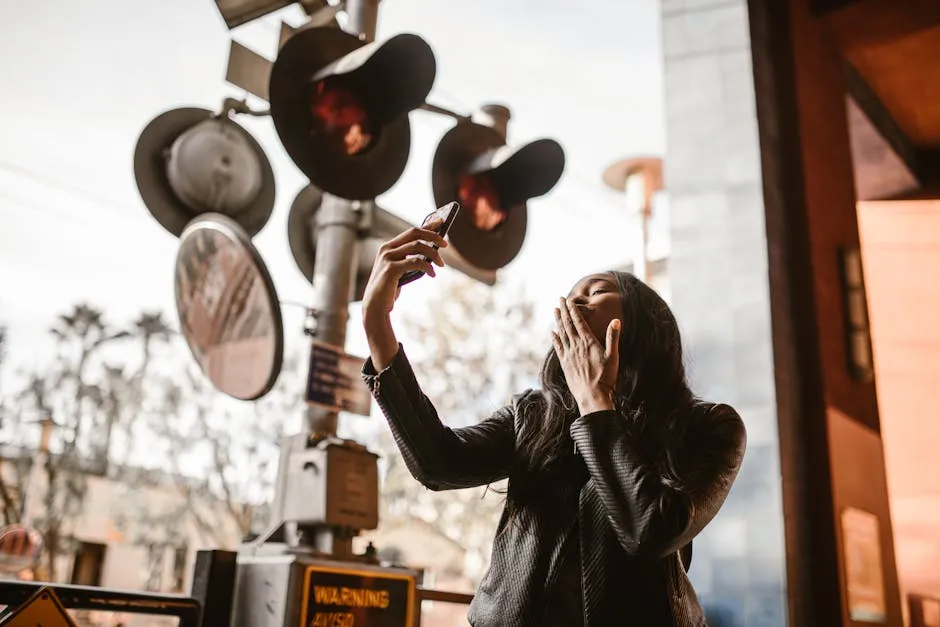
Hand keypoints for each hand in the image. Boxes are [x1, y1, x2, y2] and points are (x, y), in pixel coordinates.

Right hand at [361, 218, 447, 322]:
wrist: (375, 306)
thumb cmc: (389, 288)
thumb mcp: (399, 270)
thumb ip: (409, 259)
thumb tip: (432, 252)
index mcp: (388, 247)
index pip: (411, 231)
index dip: (427, 226)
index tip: (441, 222)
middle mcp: (386, 249)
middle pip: (414, 233)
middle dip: (432, 235)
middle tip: (445, 244)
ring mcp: (387, 258)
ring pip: (417, 246)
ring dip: (433, 254)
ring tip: (441, 264)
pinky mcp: (391, 269)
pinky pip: (416, 262)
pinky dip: (428, 267)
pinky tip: (432, 274)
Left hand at [551, 298, 620, 414]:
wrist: (593, 397)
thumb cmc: (606, 378)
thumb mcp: (613, 356)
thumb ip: (613, 337)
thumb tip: (616, 320)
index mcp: (588, 342)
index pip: (579, 322)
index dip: (573, 310)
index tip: (569, 300)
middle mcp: (576, 346)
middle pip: (568, 325)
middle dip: (564, 311)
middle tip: (560, 299)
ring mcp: (569, 355)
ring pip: (562, 333)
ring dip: (558, 321)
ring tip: (555, 310)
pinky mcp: (565, 364)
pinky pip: (558, 347)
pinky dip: (554, 338)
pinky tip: (552, 332)